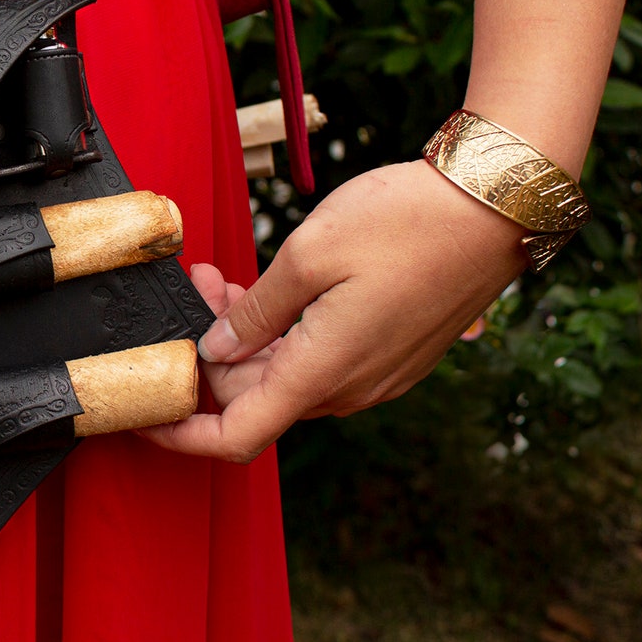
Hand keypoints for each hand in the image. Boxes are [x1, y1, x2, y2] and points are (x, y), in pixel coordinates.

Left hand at [141, 160, 528, 463]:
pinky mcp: (390, 351)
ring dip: (244, 336)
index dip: (182, 434)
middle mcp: (350, 388)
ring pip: (285, 373)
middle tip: (195, 286)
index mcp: (322, 373)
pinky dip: (282, 331)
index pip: (236, 437)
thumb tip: (216, 352)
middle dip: (209, 351)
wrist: (497, 204)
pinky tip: (268, 286)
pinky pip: (318, 357)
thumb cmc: (407, 222)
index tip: (144, 413)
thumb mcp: (309, 254)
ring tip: (221, 277)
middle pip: (254, 396)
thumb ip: (255, 313)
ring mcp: (374, 372)